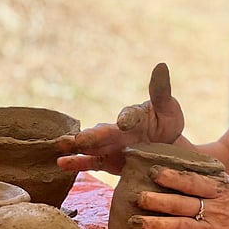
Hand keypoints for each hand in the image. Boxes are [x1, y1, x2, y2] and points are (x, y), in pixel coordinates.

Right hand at [57, 63, 184, 173]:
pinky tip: (61, 162)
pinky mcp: (107, 160)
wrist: (164, 146)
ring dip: (77, 145)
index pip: (130, 114)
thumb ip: (161, 91)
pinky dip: (77, 162)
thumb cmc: (165, 122)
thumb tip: (161, 65)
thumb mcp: (168, 108)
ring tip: (61, 144)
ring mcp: (110, 145)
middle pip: (104, 132)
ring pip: (92, 145)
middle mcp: (117, 129)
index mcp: (134, 115)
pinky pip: (91, 161)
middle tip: (81, 139)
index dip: (127, 118)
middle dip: (93, 135)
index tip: (124, 123)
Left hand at [129, 166, 228, 228]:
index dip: (172, 177)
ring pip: (181, 227)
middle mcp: (216, 210)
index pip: (192, 182)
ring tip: (137, 222)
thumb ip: (218, 182)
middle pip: (181, 204)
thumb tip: (198, 171)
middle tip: (135, 197)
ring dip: (158, 225)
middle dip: (156, 200)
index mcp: (222, 192)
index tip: (152, 171)